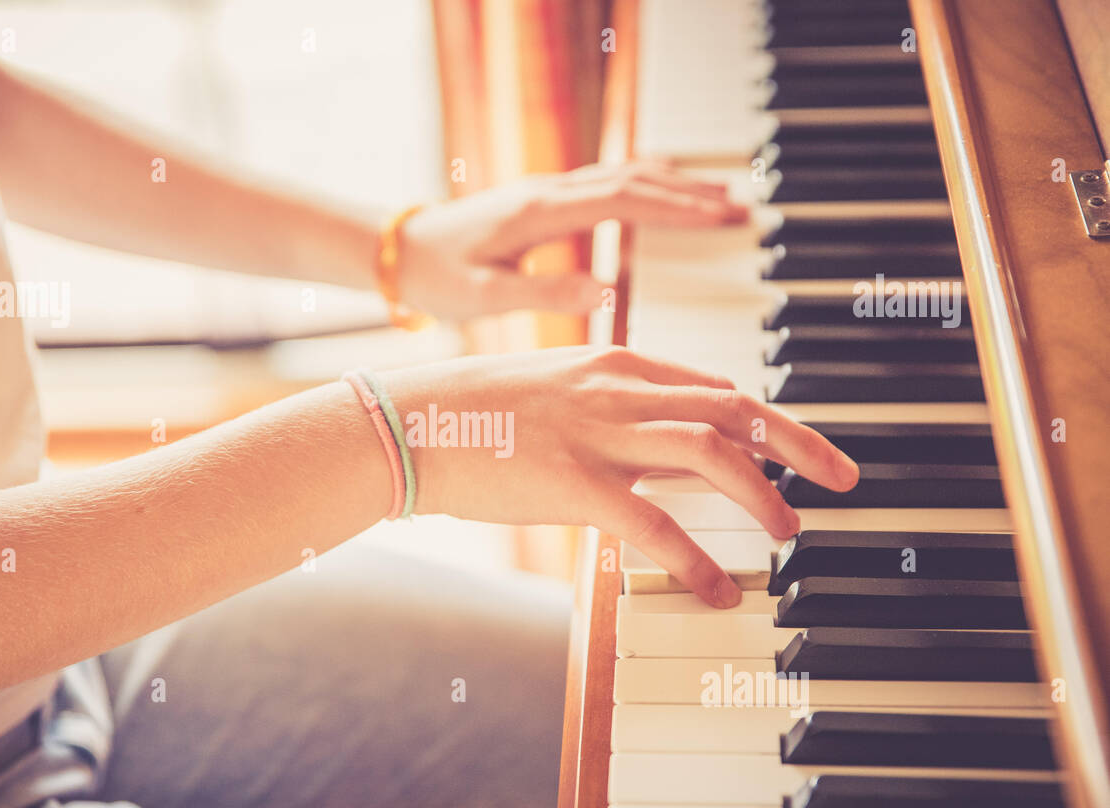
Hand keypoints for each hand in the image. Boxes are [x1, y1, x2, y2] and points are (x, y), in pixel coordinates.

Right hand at [379, 346, 858, 607]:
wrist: (405, 421)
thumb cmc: (467, 408)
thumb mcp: (547, 387)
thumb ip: (603, 405)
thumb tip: (643, 439)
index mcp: (615, 362)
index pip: (714, 386)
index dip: (766, 418)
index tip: (793, 447)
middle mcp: (618, 389)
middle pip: (736, 409)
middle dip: (799, 443)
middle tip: (841, 477)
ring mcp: (599, 433)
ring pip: (713, 455)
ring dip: (763, 494)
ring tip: (789, 531)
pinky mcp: (575, 484)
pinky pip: (656, 526)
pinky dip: (697, 560)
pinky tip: (719, 590)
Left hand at [394, 159, 747, 320]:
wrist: (400, 251)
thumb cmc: (438, 276)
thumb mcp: (486, 296)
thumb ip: (546, 292)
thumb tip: (607, 288)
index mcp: (541, 213)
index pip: (624, 201)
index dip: (676, 208)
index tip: (720, 217)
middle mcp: (549, 191)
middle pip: (634, 180)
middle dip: (689, 194)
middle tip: (740, 210)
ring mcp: (547, 191)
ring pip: (623, 176)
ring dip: (673, 186)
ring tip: (721, 198)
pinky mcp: (544, 200)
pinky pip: (606, 183)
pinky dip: (645, 184)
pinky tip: (667, 187)